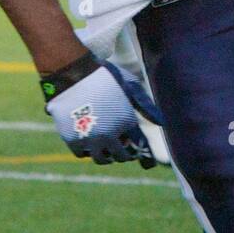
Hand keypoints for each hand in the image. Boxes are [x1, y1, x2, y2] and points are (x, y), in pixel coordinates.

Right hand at [45, 61, 164, 166]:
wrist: (73, 74)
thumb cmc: (104, 76)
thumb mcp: (130, 86)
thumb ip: (145, 105)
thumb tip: (162, 123)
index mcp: (126, 122)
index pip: (138, 146)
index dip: (138, 148)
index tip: (135, 147)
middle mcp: (109, 135)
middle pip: (120, 156)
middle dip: (124, 154)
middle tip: (122, 149)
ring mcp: (90, 139)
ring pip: (100, 158)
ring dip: (106, 157)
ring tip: (106, 150)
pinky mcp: (72, 139)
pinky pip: (81, 153)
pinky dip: (86, 151)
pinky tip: (89, 142)